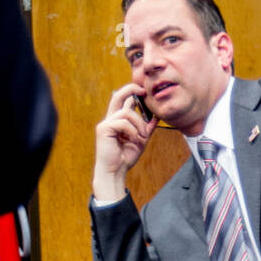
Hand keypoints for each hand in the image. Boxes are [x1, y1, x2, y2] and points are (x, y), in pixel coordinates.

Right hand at [92, 84, 155, 199]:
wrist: (115, 172)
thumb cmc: (125, 157)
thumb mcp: (141, 140)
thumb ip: (147, 128)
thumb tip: (156, 115)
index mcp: (117, 120)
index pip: (123, 100)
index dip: (133, 92)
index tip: (144, 92)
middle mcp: (110, 119)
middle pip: (118, 96)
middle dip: (131, 89)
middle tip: (143, 91)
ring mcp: (105, 123)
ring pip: (126, 112)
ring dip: (139, 124)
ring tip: (142, 136)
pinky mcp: (104, 129)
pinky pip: (123, 123)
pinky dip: (133, 131)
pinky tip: (135, 139)